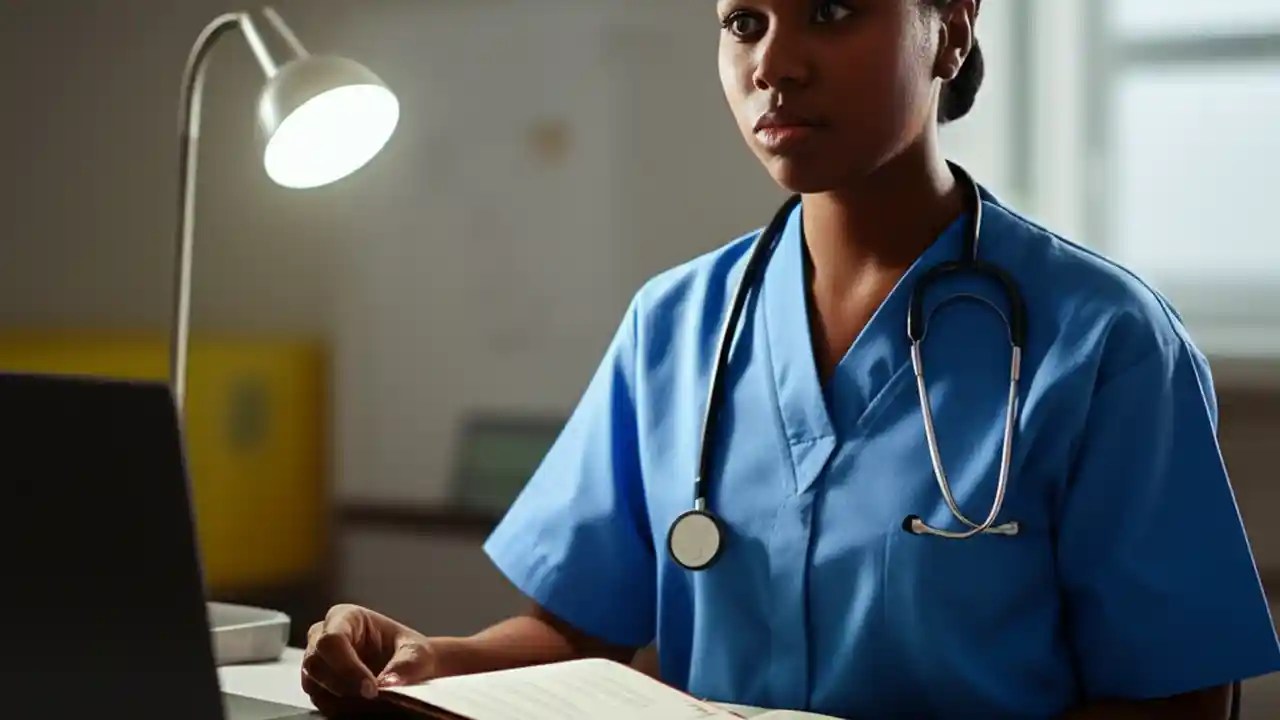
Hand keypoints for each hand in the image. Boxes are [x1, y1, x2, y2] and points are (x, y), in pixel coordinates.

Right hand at [301, 604, 444, 716]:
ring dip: (338, 697)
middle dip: (343, 684)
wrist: (410, 667)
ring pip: (311, 681)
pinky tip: (358, 707)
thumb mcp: (417, 652)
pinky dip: (335, 706)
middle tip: (371, 697)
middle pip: (315, 661)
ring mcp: (317, 659)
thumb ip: (407, 664)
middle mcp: (324, 635)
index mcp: (347, 617)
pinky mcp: (317, 682)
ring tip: (368, 703)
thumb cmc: (410, 651)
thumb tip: (389, 682)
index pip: (332, 640)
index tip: (372, 688)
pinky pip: (316, 697)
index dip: (347, 667)